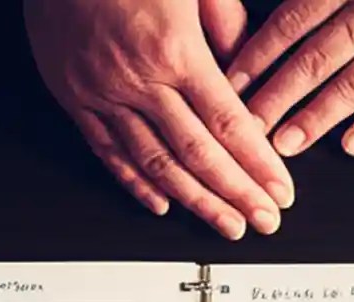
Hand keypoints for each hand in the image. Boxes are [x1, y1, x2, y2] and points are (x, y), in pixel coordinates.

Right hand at [24, 0, 293, 239]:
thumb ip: (227, 25)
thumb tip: (248, 74)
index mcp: (175, 50)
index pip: (228, 123)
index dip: (258, 164)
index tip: (280, 192)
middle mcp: (138, 80)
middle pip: (197, 154)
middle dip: (235, 194)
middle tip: (262, 222)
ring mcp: (102, 93)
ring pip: (154, 162)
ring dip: (193, 201)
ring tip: (223, 224)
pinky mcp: (73, 96)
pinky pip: (107, 151)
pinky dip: (135, 183)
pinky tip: (161, 204)